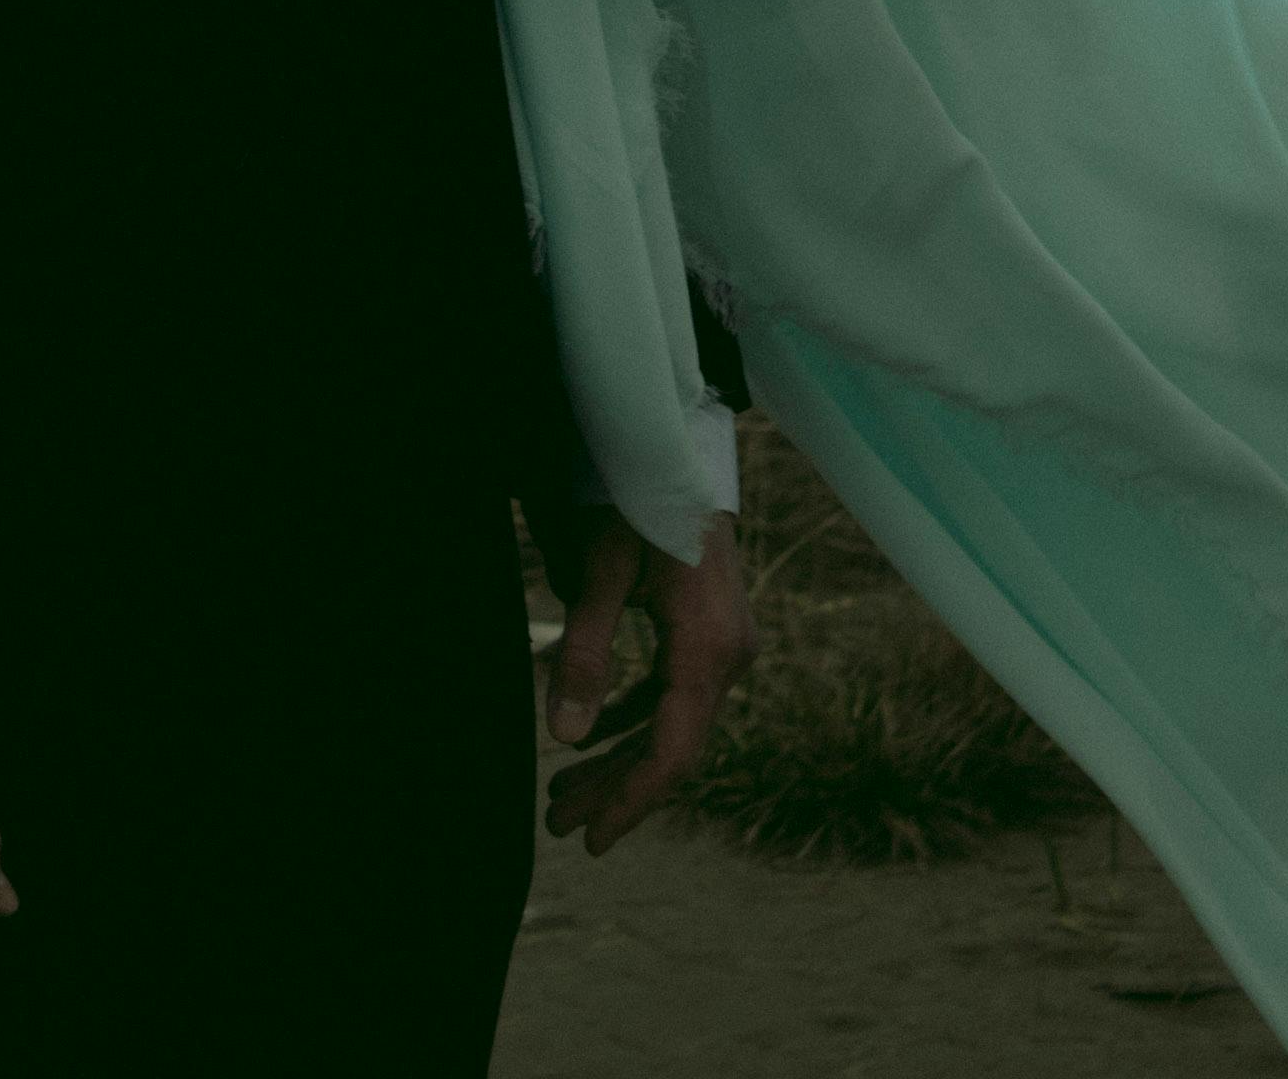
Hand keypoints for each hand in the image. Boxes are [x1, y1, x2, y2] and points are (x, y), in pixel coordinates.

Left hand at [538, 506, 755, 859]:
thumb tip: (564, 737)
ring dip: (620, 758)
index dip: (631, 801)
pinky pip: (674, 695)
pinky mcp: (711, 633)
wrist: (680, 446)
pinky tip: (597, 738)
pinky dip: (635, 720)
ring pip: (672, 725)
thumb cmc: (636, 501)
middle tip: (558, 824)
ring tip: (563, 794)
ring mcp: (725, 644)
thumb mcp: (602, 571)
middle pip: (672, 746)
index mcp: (707, 647)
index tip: (591, 841)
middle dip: (615, 789)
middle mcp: (728, 655)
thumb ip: (585, 652)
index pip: (672, 751)